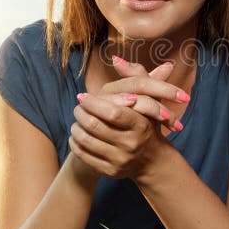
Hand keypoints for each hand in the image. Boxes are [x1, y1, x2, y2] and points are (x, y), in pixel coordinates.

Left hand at [68, 57, 188, 179]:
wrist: (152, 160)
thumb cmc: (148, 122)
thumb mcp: (148, 98)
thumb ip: (135, 76)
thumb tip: (116, 57)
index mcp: (142, 125)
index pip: (113, 113)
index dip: (94, 103)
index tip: (83, 96)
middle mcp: (132, 145)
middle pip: (95, 126)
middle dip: (81, 114)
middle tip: (77, 107)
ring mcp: (120, 160)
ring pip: (86, 141)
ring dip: (76, 128)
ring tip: (76, 120)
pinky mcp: (110, 172)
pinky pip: (84, 155)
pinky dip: (75, 143)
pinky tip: (77, 135)